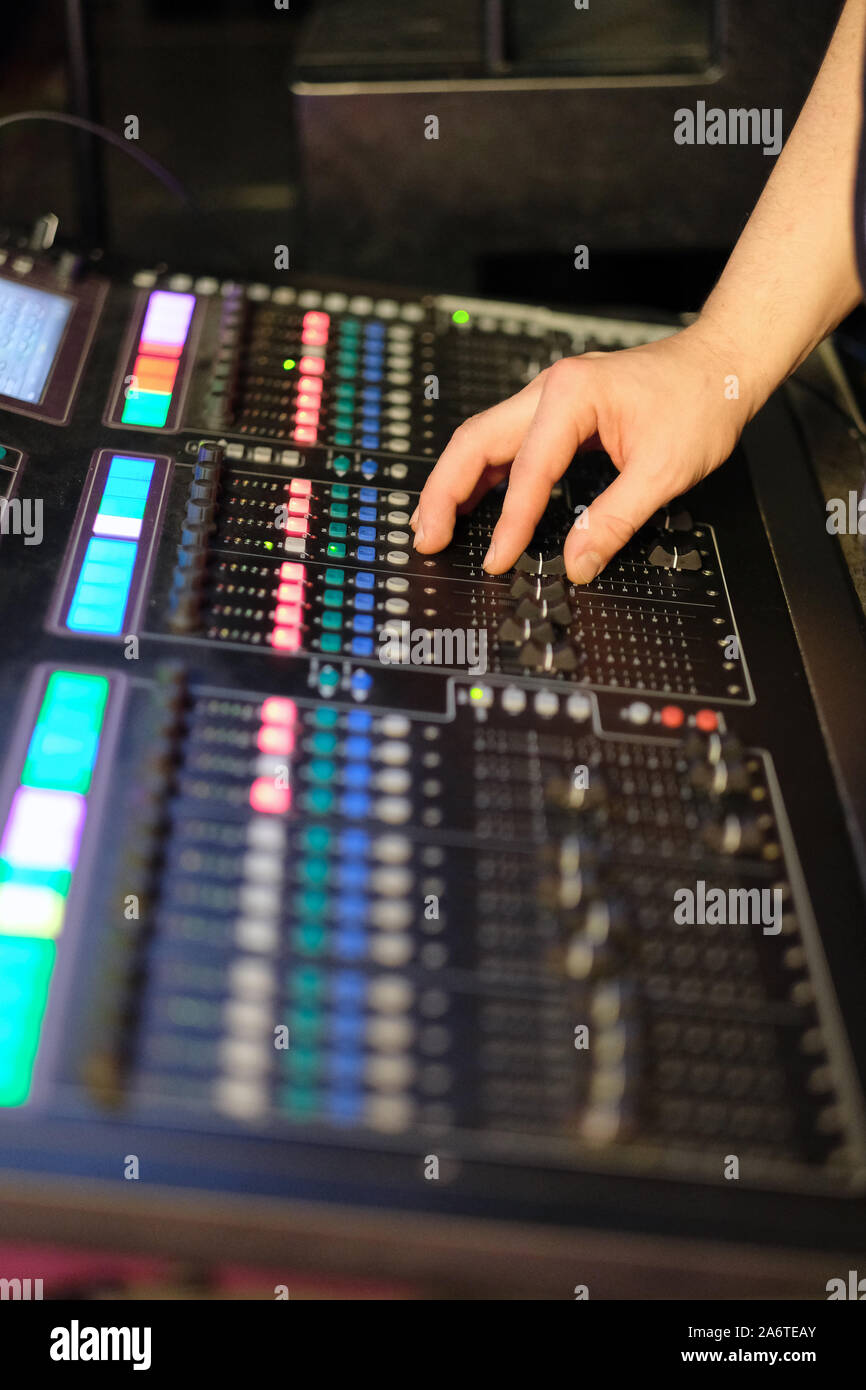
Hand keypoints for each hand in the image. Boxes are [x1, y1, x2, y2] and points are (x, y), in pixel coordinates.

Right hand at [410, 323, 756, 583]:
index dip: (510, 523)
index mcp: (572, 395)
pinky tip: (472, 504)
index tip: (496, 560)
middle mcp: (551, 390)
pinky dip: (483, 476)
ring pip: (482, 440)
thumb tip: (577, 564)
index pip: (528, 470)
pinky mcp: (558, 412)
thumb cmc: (701, 400)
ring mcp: (550, 398)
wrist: (722, 363)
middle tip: (427, 538)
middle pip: (475, 441)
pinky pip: (506, 444)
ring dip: (455, 483)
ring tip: (434, 526)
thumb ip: (615, 521)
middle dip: (445, 493)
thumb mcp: (665, 471)